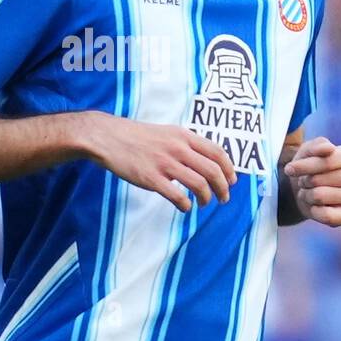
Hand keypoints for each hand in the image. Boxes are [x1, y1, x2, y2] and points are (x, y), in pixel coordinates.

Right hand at [84, 113, 236, 211]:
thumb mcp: (167, 132)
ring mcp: (164, 163)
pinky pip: (177, 196)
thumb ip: (186, 144)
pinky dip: (186, 205)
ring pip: (199, 185)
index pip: (217, 152)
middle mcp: (178, 148)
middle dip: (223, 188)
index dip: (229, 170)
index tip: (232, 181)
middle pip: (213, 171)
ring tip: (203, 204)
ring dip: (206, 198)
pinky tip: (185, 207)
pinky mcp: (151, 178)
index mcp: (184, 136)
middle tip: (223, 198)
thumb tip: (206, 161)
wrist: (109, 137)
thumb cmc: (138, 137)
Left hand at [282, 137, 340, 226]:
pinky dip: (314, 211)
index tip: (290, 169)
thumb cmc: (308, 165)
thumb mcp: (307, 150)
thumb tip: (328, 149)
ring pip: (321, 196)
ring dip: (307, 195)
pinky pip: (328, 216)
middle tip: (303, 182)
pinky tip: (314, 207)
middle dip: (305, 181)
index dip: (305, 166)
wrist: (302, 189)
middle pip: (321, 179)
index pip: (328, 161)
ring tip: (308, 192)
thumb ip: (317, 146)